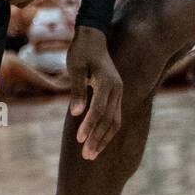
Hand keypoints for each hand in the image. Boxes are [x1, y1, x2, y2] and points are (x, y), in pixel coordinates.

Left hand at [66, 26, 121, 160]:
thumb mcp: (75, 67)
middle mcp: (117, 89)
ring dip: (104, 139)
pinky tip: (99, 142)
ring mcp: (119, 92)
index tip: (78, 139)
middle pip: (109, 119)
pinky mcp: (117, 94)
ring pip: (115, 121)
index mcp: (106, 82)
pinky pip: (115, 116)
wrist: (93, 37)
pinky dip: (108, 131)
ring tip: (91, 154)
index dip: (89, 125)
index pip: (99, 109)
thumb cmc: (81, 51)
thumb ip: (76, 90)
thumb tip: (76, 113)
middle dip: (97, 139)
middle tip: (86, 156)